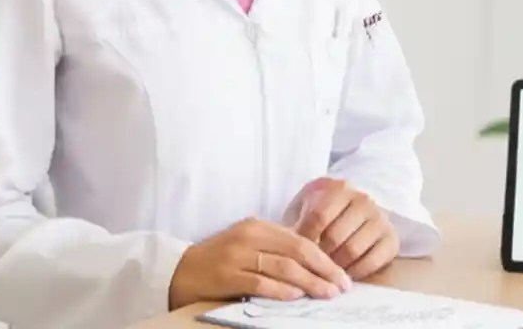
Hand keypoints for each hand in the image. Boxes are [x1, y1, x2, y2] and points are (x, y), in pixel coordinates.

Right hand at [167, 217, 351, 309]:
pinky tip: (297, 297)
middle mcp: (249, 236)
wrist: (180, 271)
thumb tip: (315, 262)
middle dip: (324, 270)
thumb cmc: (220, 260)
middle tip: (341, 286)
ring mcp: (237, 255)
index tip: (342, 274)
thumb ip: (275, 247)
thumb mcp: (248, 244)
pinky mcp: (227, 275)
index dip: (324, 257)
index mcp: (257, 226)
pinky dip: (281, 290)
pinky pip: (261, 283)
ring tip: (327, 294)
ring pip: (283, 267)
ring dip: (310, 282)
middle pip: (296, 252)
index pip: (299, 240)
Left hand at [286, 178, 399, 280]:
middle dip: (320, 254)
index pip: (319, 216)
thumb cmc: (322, 210)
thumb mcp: (305, 206)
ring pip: (353, 250)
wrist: (353, 209)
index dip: (305, 236)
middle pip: (335, 237)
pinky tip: (345, 271)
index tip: (298, 247)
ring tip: (327, 267)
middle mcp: (363, 200)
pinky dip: (355, 272)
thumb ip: (296, 220)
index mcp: (340, 189)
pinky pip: (372, 262)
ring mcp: (380, 219)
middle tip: (313, 261)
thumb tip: (292, 243)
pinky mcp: (391, 239)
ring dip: (336, 265)